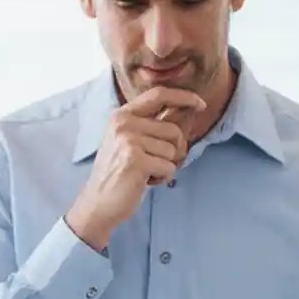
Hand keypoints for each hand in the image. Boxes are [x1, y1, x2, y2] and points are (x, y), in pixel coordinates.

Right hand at [66, 87, 205, 250]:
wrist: (98, 203)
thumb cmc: (118, 173)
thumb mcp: (129, 141)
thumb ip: (151, 125)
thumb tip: (186, 110)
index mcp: (122, 115)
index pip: (159, 94)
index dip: (184, 96)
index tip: (200, 104)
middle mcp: (124, 124)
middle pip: (173, 130)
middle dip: (174, 151)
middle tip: (156, 163)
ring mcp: (129, 141)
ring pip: (173, 151)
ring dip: (166, 166)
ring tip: (145, 173)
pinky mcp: (136, 160)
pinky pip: (169, 167)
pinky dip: (163, 177)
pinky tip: (145, 181)